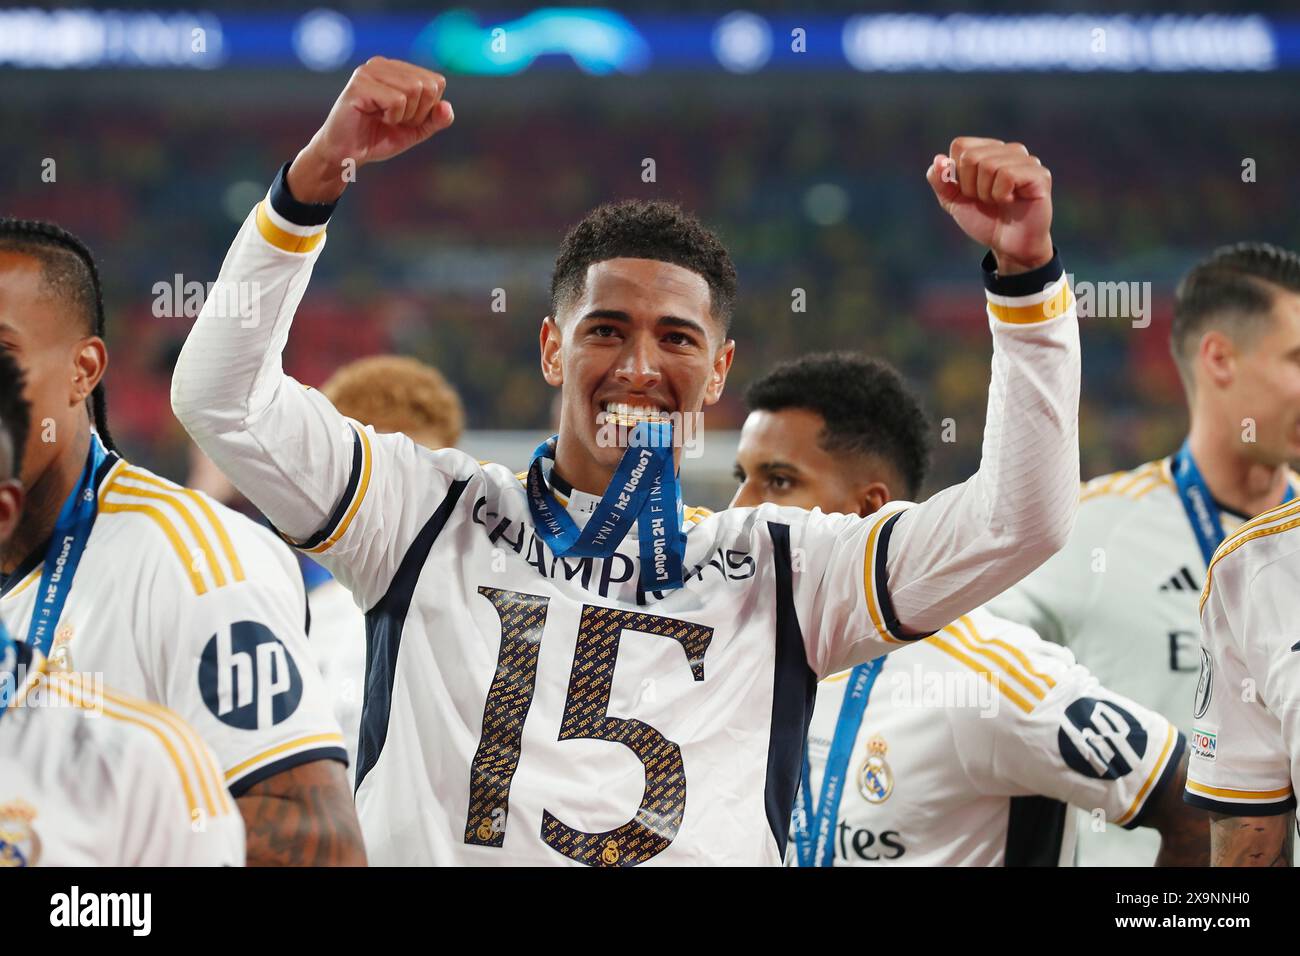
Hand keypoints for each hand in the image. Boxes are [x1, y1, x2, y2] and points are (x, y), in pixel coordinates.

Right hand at [287, 56, 453, 203]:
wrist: (346, 154)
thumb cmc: (377, 138)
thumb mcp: (415, 130)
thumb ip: (435, 119)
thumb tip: (446, 107)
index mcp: (396, 69)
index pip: (436, 81)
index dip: (428, 108)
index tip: (406, 119)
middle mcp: (382, 64)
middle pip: (427, 85)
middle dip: (417, 113)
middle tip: (395, 121)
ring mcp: (369, 71)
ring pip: (413, 90)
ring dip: (404, 116)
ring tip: (384, 119)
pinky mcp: (359, 84)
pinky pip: (396, 101)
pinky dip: (392, 117)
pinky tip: (375, 118)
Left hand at [926, 137, 1053, 275]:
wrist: (1008, 245)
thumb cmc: (984, 219)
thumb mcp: (953, 201)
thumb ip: (940, 180)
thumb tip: (939, 159)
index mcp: (989, 150)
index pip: (960, 145)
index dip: (957, 174)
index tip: (969, 191)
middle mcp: (1009, 150)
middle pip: (971, 156)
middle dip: (970, 187)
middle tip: (986, 200)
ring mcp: (1027, 160)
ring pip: (988, 165)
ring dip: (986, 193)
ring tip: (999, 201)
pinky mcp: (1039, 174)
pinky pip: (1007, 175)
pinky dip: (1001, 194)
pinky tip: (1011, 201)